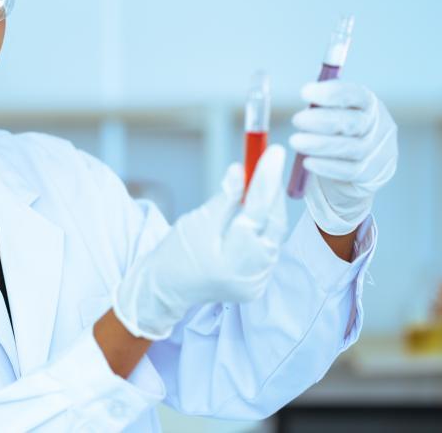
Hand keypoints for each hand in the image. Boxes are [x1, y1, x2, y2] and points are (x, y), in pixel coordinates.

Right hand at [112, 145, 287, 339]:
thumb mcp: (197, 221)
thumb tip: (242, 170)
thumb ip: (224, 198)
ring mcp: (256, 283)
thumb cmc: (178, 252)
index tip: (274, 152)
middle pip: (274, 225)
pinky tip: (255, 215)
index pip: (256, 212)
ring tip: (259, 188)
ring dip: (269, 209)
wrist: (167, 288)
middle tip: (269, 164)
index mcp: (230, 260)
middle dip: (272, 193)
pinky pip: (268, 248)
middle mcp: (249, 275)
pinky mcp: (257, 284)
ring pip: (274, 236)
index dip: (266, 180)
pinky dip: (265, 228)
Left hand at [289, 80, 397, 235]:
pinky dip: (326, 166)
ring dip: (319, 144)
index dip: (331, 93)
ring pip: (350, 148)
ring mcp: (380, 152)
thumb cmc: (337, 134)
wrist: (355, 170)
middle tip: (297, 120)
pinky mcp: (374, 175)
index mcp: (370, 104)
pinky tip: (308, 162)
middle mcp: (380, 127)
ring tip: (295, 141)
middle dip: (322, 120)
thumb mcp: (334, 116)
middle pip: (353, 122)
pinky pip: (349, 171)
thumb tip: (307, 97)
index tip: (305, 93)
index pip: (356, 94)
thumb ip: (324, 107)